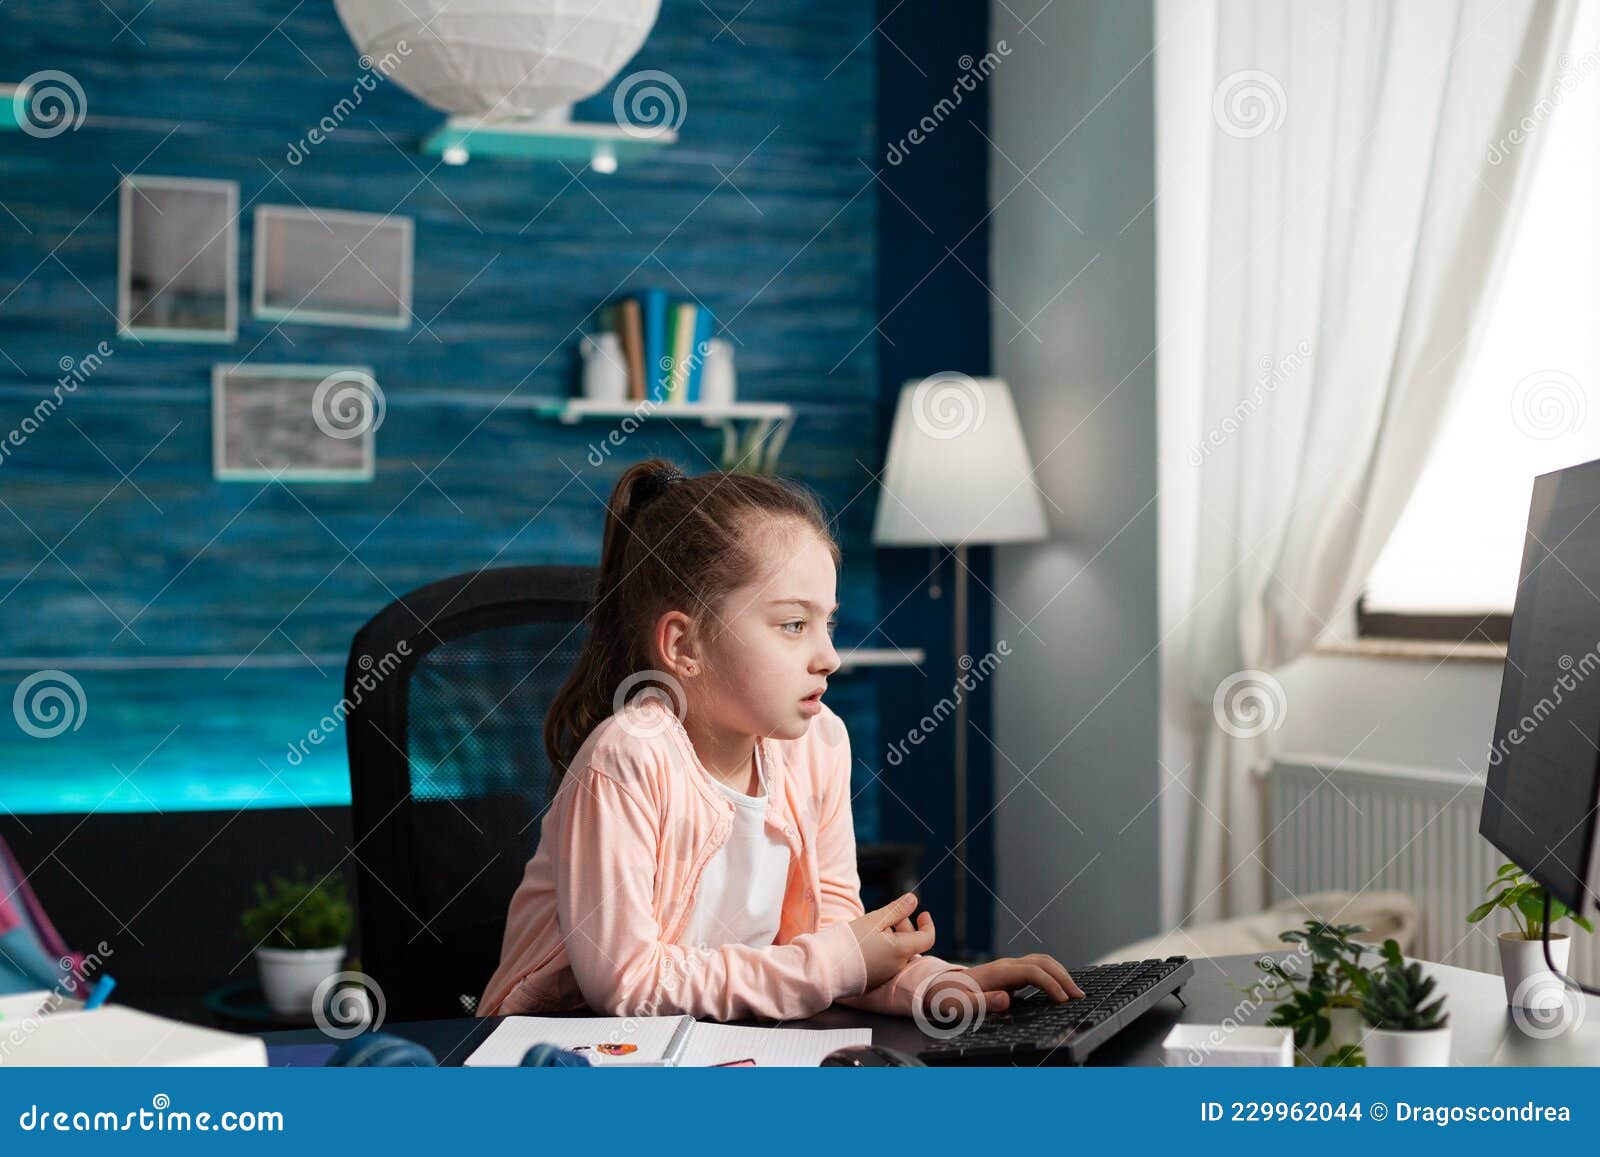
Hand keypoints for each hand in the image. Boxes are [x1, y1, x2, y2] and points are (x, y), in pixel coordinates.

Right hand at [848, 893, 935, 989]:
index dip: (928, 924)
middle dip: (905, 926)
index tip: (922, 912)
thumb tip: (914, 900)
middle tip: (890, 914)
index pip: (927, 938)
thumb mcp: (874, 920)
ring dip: (894, 937)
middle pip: (911, 943)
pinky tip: (869, 941)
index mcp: (901, 950)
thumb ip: (897, 910)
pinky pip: (887, 962)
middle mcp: (898, 965)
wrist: (829, 967)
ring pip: (898, 952)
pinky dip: (885, 949)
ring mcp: (886, 974)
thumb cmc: (851, 941)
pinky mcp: (875, 980)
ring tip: (875, 926)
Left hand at [930, 953, 1084, 1015]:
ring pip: (1041, 962)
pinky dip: (1052, 976)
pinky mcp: (1008, 974)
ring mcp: (1007, 968)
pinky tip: (1058, 989)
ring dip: (1060, 974)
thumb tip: (1008, 999)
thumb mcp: (960, 1005)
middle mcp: (1005, 966)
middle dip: (1063, 977)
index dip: (1050, 984)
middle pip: (1042, 962)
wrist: (935, 988)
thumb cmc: (947, 999)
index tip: (1063, 1001)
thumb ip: (983, 1003)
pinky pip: (1036, 969)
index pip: (1032, 971)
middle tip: (1079, 996)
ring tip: (1074, 993)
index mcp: (997, 972)